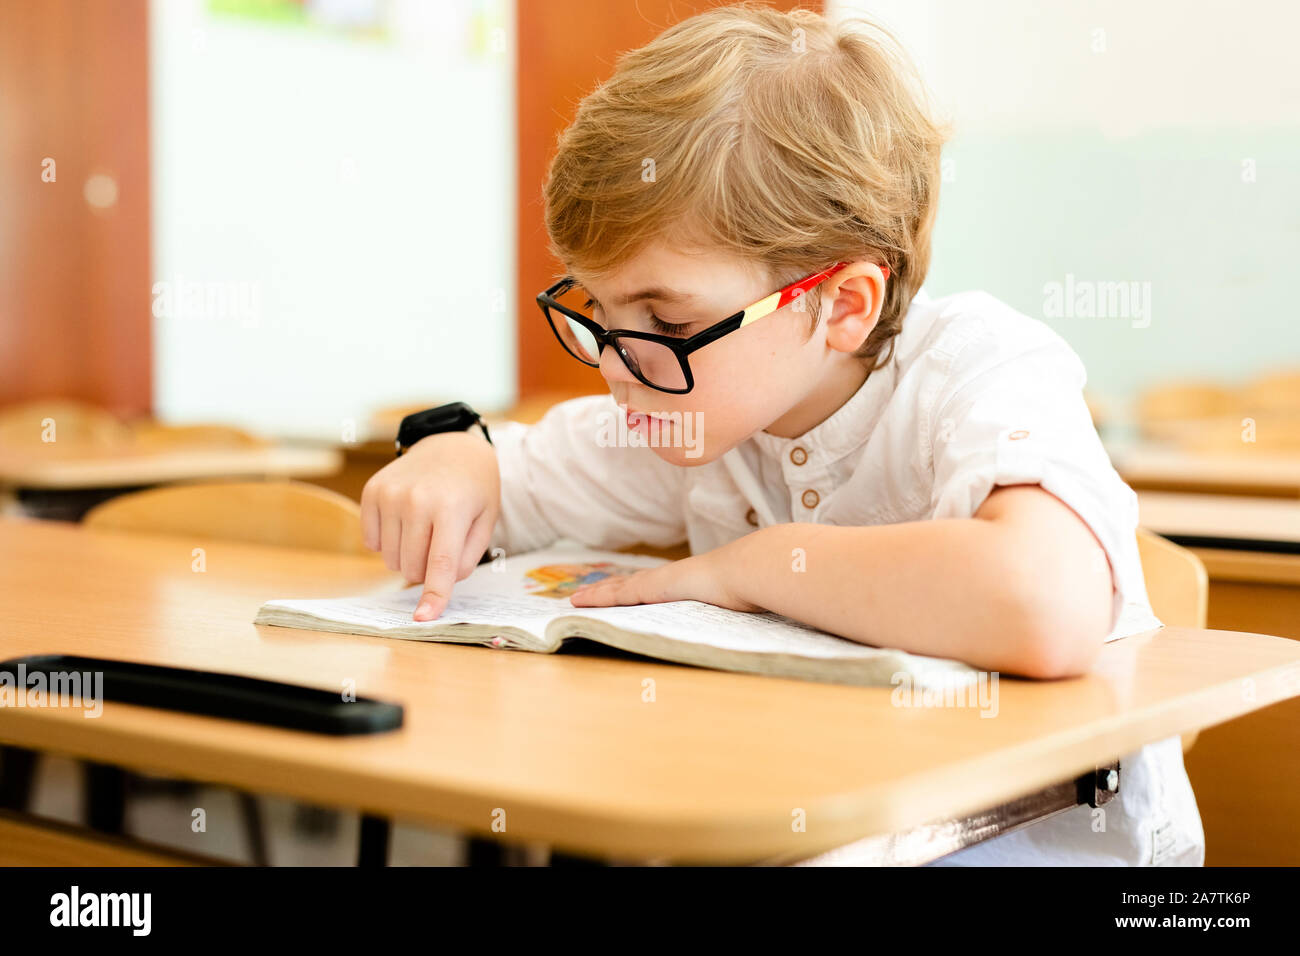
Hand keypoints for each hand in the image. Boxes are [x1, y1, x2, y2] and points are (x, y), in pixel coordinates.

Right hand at [360, 430, 499, 620]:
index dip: (433, 595)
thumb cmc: (474, 489)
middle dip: (426, 571)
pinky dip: (387, 542)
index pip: (440, 563)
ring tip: (425, 532)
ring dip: (408, 557)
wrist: (451, 446)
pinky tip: (405, 522)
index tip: (424, 618)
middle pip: (412, 567)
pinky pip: (371, 542)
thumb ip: (466, 557)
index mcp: (451, 508)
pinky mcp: (372, 492)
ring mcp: (390, 495)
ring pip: (390, 559)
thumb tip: (439, 585)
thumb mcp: (485, 521)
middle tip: (440, 548)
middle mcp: (416, 500)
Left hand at [568, 543, 761, 611]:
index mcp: (684, 585)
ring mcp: (657, 582)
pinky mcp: (648, 588)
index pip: (653, 588)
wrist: (746, 571)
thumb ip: (733, 608)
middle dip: (608, 590)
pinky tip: (578, 602)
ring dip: (596, 595)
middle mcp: (667, 580)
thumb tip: (747, 618)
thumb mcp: (735, 604)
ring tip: (575, 600)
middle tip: (587, 595)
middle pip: (629, 585)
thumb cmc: (748, 588)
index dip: (635, 590)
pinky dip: (596, 598)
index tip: (621, 591)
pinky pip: (616, 595)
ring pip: (617, 590)